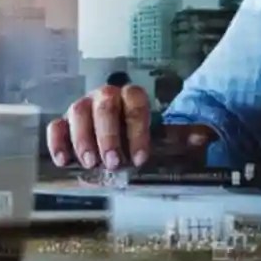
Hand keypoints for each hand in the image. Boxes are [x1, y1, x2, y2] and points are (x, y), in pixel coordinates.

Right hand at [45, 84, 215, 169]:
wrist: (121, 142)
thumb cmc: (141, 139)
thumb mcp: (166, 139)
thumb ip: (183, 137)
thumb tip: (204, 136)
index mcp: (132, 98)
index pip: (135, 103)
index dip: (138, 129)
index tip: (141, 157)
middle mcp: (106, 98)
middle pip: (105, 105)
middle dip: (108, 134)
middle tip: (113, 161)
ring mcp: (83, 108)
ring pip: (78, 111)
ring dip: (83, 138)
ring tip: (90, 162)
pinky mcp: (65, 124)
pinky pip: (56, 126)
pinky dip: (57, 141)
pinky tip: (64, 161)